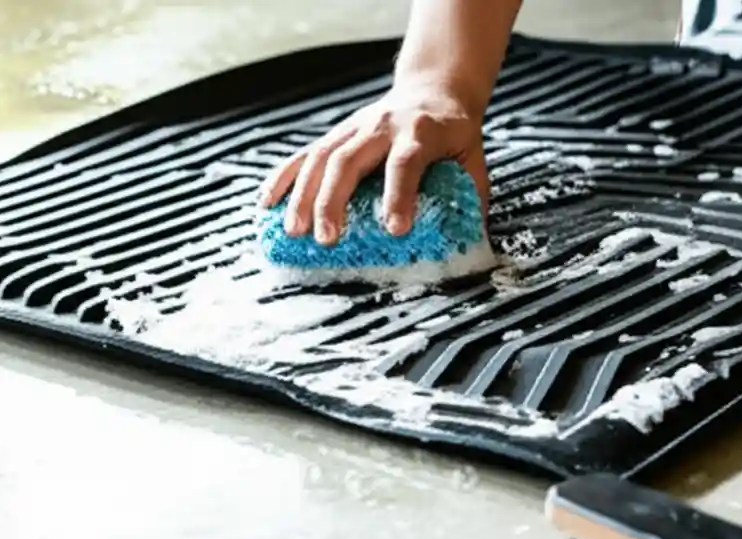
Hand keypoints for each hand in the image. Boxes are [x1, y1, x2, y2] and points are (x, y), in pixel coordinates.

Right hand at [258, 81, 489, 245]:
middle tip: (327, 239)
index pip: (405, 163)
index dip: (400, 195)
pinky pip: (302, 156)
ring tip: (293, 231)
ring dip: (302, 196)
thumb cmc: (454, 133)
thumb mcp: (473, 160)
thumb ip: (472, 198)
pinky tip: (267, 206)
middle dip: (333, 201)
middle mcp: (382, 127)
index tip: (396, 229)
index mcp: (420, 133)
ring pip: (319, 158)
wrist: (434, 90)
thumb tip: (474, 246)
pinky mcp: (336, 135)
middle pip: (349, 160)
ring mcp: (353, 128)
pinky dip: (282, 180)